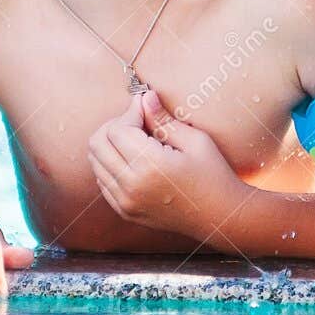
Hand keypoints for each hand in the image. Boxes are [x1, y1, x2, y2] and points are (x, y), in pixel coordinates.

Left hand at [86, 89, 246, 235]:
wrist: (219, 217)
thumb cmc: (213, 175)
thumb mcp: (195, 141)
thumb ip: (163, 119)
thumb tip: (144, 97)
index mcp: (149, 166)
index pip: (116, 129)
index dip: (129, 113)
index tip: (146, 109)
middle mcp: (131, 186)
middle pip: (97, 144)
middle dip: (114, 126)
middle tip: (138, 122)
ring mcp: (125, 203)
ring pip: (95, 162)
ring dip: (110, 145)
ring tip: (137, 141)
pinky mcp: (125, 211)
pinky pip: (103, 181)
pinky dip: (110, 165)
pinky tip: (134, 160)